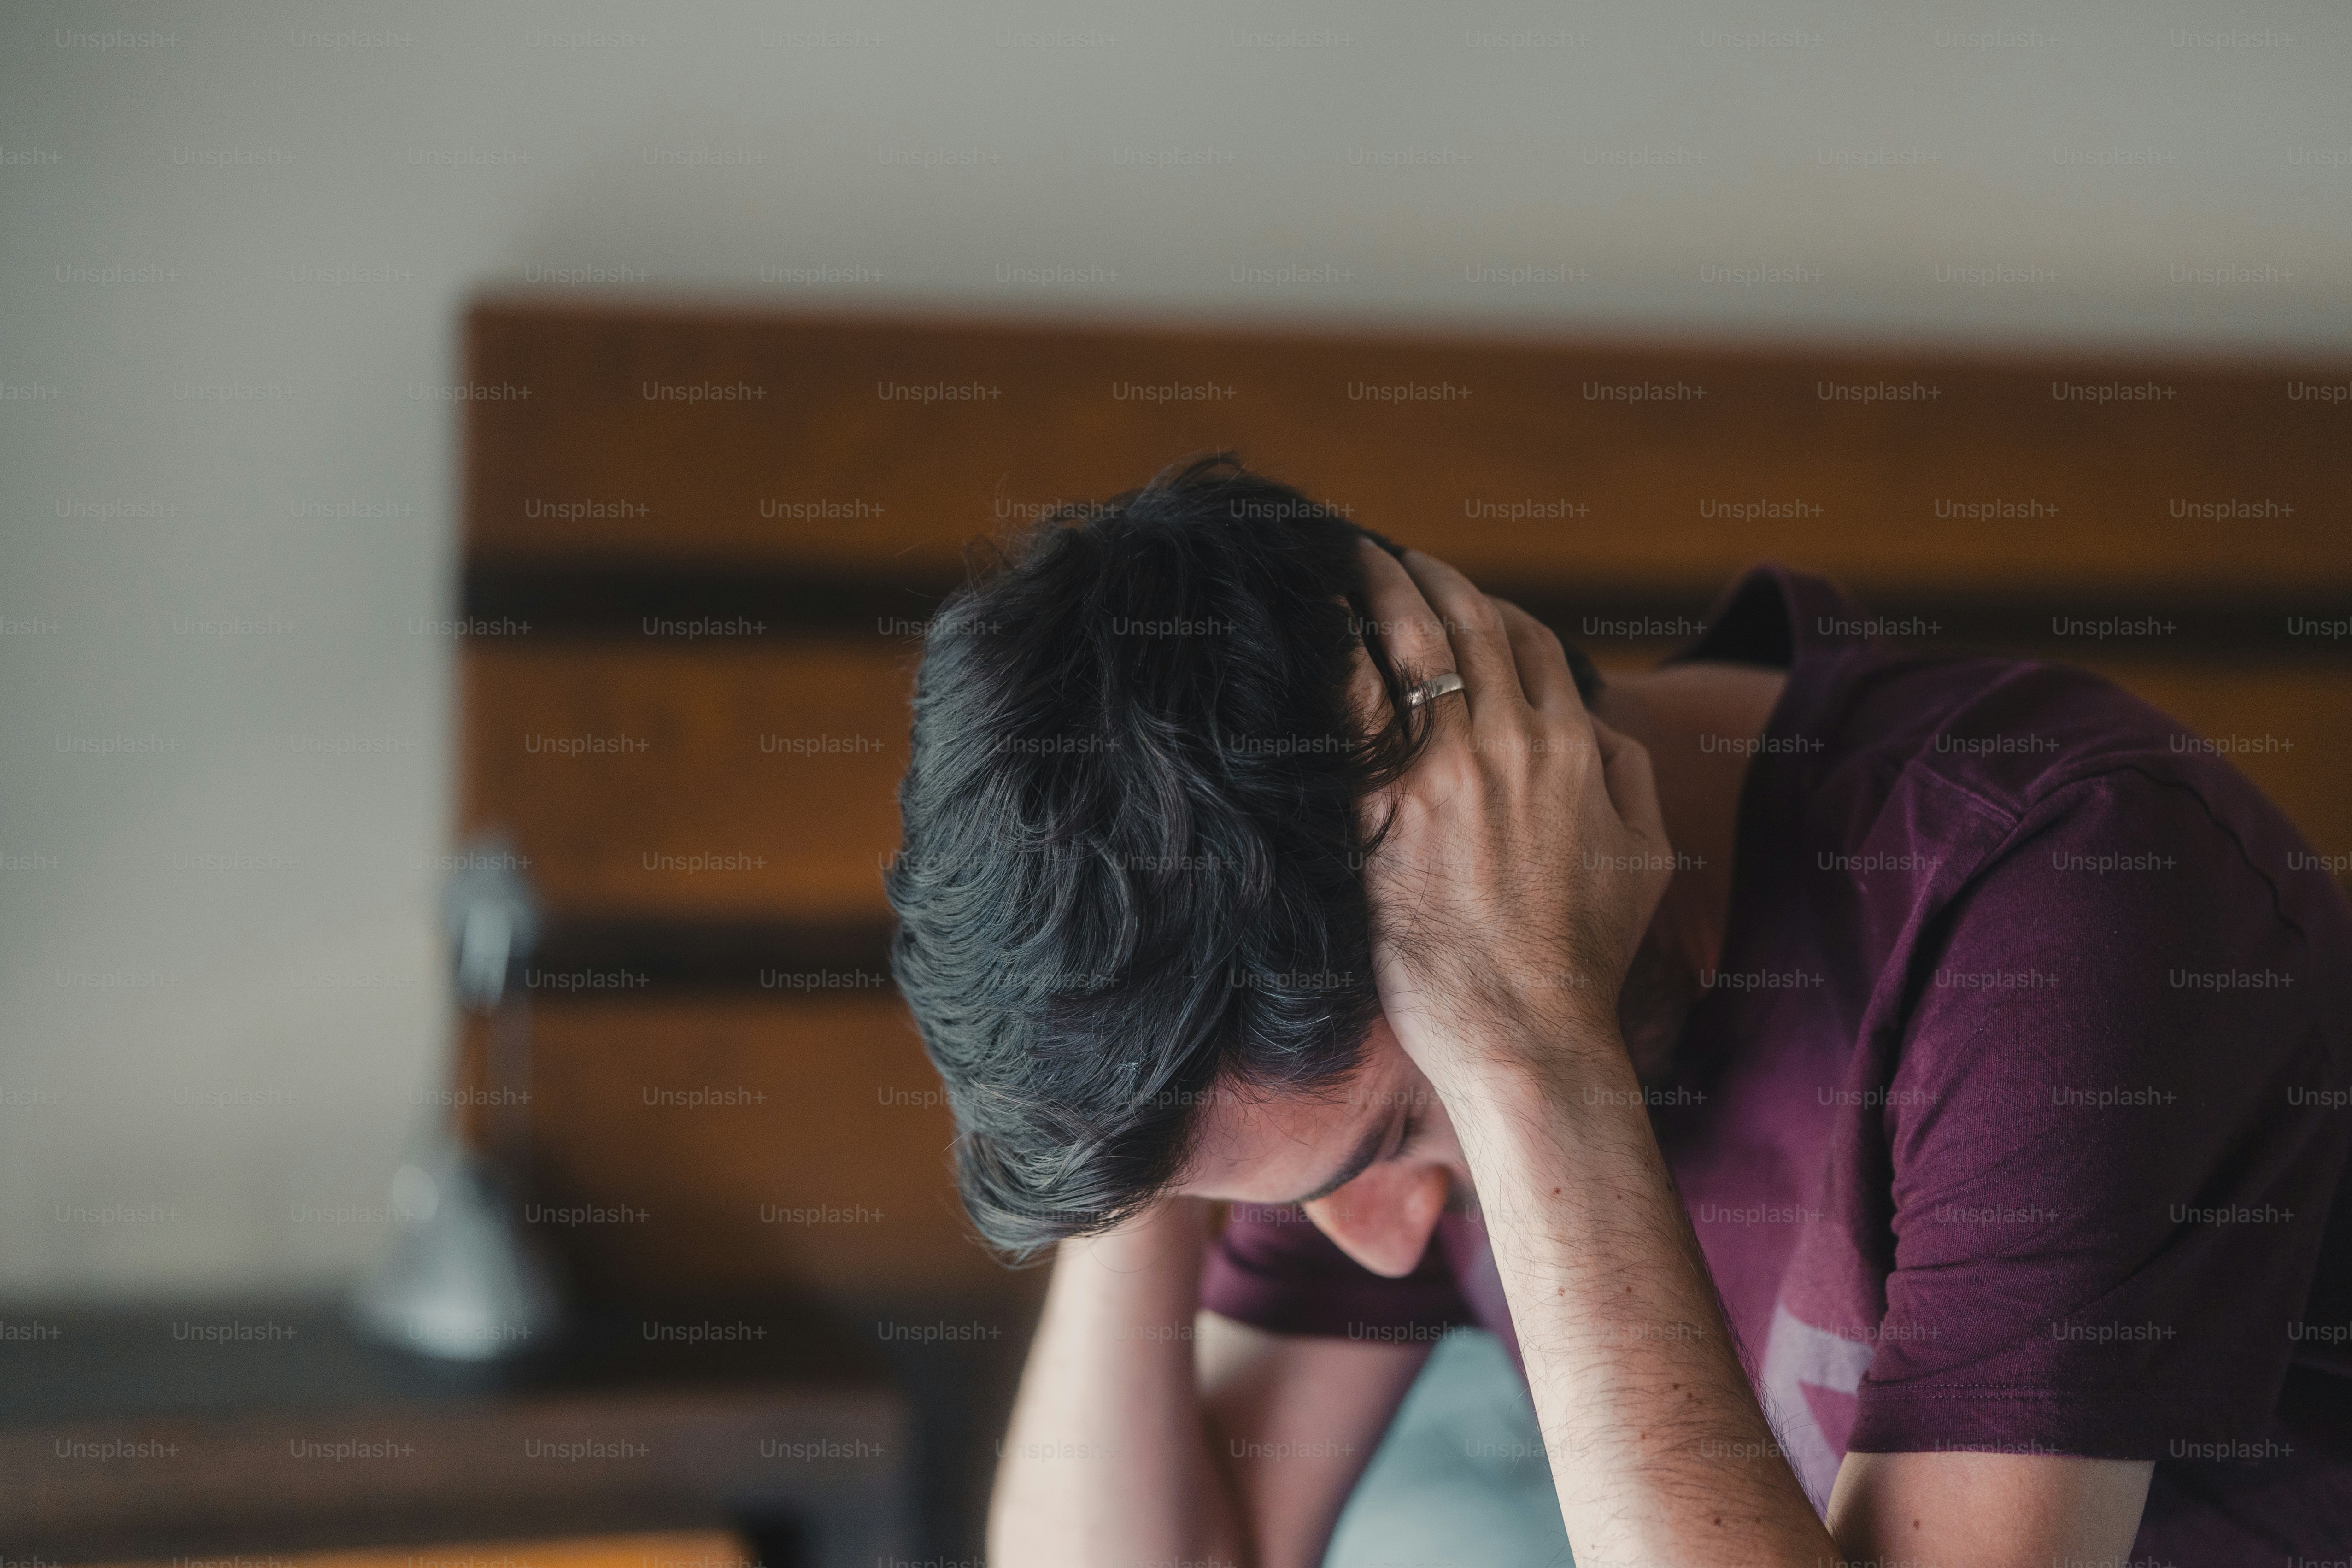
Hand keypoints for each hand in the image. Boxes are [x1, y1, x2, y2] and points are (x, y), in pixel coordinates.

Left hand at [1349, 542, 1673, 1099]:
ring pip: (1410, 644)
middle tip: (1384, 554)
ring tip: (1341, 564)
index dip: (1491, 606)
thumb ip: (1629, 779)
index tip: (1455, 594)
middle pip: (1467, 624)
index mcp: (1574, 750)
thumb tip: (1605, 728)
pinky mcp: (1385, 811)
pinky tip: (1309, 632)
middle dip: (1424, 575)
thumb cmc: (1582, 959)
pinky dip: (1331, 657)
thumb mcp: (1645, 860)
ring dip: (1374, 590)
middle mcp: (1510, 743)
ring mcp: (1445, 773)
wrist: (1526, 1030)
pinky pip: (1351, 710)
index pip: (1532, 643)